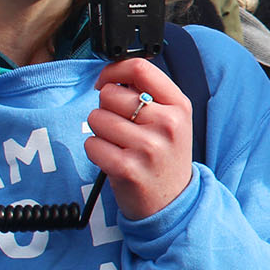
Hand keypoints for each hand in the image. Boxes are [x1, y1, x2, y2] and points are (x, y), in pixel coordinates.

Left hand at [83, 56, 193, 218]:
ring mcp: (148, 147)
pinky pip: (91, 144)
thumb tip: (112, 75)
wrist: (173, 202)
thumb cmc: (165, 156)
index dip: (113, 71)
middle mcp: (167, 124)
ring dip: (100, 131)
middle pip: (110, 94)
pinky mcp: (127, 168)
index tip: (105, 82)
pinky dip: (96, 150)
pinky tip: (113, 158)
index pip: (139, 68)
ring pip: (96, 118)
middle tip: (120, 126)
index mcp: (179, 106)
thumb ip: (148, 93)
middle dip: (106, 107)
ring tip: (118, 144)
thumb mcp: (171, 120)